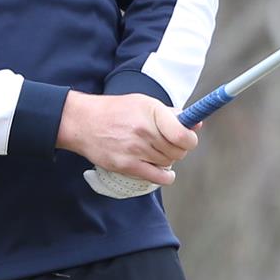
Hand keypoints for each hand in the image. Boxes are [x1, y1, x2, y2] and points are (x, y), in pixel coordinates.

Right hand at [55, 91, 199, 186]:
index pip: (182, 135)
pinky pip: (157, 177)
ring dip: (167, 160)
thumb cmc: (115, 111)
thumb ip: (170, 114)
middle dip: (178, 149)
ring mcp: (135, 149)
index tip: (188, 139)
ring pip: (168, 163)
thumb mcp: (144, 103)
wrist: (83, 122)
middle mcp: (144, 131)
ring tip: (156, 152)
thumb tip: (196, 124)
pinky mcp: (126, 165)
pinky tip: (164, 172)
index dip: (190, 139)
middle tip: (169, 145)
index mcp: (152, 112)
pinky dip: (165, 177)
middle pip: (177, 151)